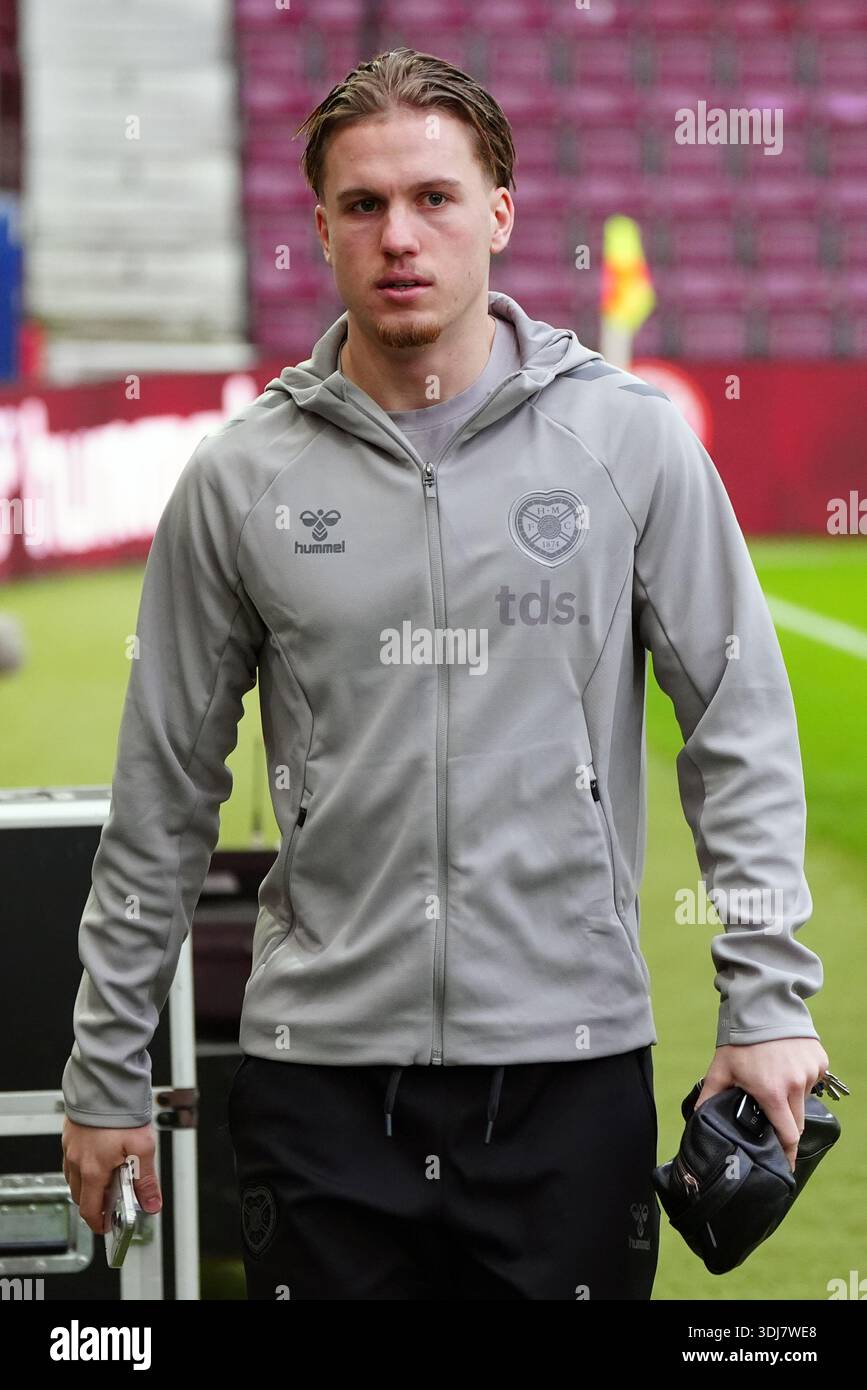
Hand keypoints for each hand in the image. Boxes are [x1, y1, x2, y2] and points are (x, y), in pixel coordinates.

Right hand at [62, 1117, 162, 1235]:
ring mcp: (71, 1147)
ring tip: (107, 1180)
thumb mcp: (143, 1147)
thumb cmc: (121, 1111)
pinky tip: (97, 1158)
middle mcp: (77, 1161)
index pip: (90, 1209)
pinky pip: (71, 1160)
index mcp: (94, 1170)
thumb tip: (151, 1203)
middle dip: (93, 1205)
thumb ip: (146, 1180)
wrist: (106, 1082)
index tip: (106, 1226)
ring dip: (87, 1186)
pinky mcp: (70, 1134)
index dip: (98, 1223)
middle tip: (110, 1205)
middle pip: (80, 1196)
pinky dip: (82, 1167)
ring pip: (74, 1178)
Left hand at [694, 1037, 829, 1172]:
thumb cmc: (740, 1039)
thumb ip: (709, 1096)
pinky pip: (813, 1080)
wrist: (763, 1006)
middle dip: (786, 1127)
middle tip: (773, 1123)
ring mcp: (810, 1073)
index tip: (784, 1164)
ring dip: (792, 1099)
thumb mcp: (721, 1068)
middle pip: (798, 1122)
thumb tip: (697, 1118)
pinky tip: (787, 1067)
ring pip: (804, 1100)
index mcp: (772, 1093)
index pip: (788, 1136)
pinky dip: (802, 1079)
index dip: (786, 1152)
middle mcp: (795, 1086)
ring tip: (775, 1083)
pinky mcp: (819, 1061)